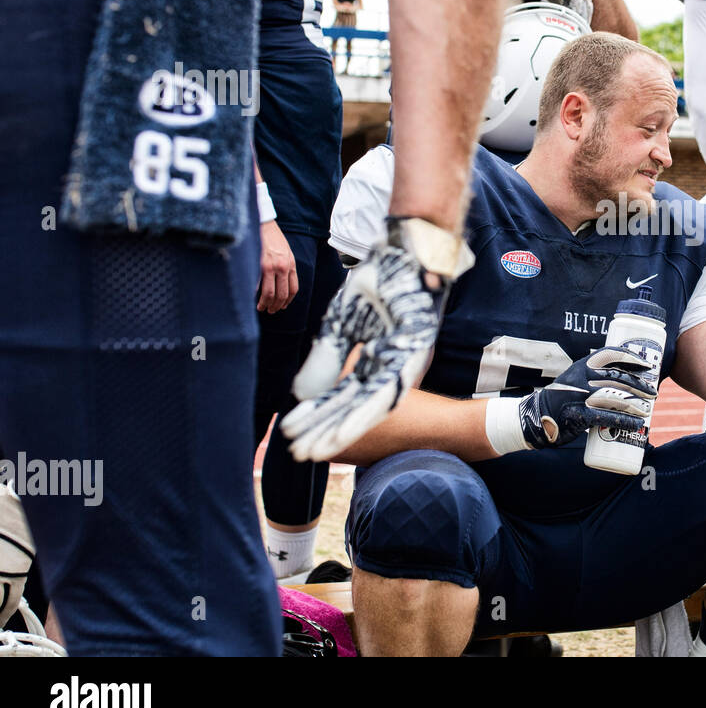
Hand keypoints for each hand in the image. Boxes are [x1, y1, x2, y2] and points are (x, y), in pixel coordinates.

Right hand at [258, 220, 298, 312]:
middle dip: (276, 306)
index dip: (288, 301)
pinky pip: (258, 285)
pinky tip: (252, 298)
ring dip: (266, 304)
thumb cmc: (272, 237)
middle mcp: (283, 267)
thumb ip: (285, 266)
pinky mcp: (259, 265)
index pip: (293, 289)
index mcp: (291, 264)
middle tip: (271, 311)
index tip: (282, 306)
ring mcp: (271, 267)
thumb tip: (281, 283)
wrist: (263, 223)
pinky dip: (255, 295)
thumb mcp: (285, 252)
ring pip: (270, 293)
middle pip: (282, 294)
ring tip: (262, 308)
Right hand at [279, 243, 445, 461]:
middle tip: (298, 453)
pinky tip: (345, 431)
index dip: (315, 414)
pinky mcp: (414, 358)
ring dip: (342, 429)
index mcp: (371, 358)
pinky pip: (387, 392)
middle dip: (324, 429)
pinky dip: (363, 413)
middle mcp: (386, 367)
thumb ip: (325, 357)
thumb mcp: (341, 324)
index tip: (289, 432)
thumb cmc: (378, 284)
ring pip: (369, 406)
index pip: (339, 393)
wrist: (406, 254)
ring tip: (317, 451)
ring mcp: (401, 364)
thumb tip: (299, 394)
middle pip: (352, 406)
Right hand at [492, 347, 657, 451]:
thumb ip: (595, 375)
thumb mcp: (576, 378)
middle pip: (618, 377)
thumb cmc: (563, 398)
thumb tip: (627, 376)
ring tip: (648, 409)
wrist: (536, 417)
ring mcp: (580, 397)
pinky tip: (637, 424)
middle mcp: (581, 378)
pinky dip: (625, 421)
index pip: (610, 354)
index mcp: (582, 365)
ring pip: (615, 397)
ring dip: (636, 404)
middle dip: (640, 385)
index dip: (631, 357)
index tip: (648, 366)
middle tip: (654, 393)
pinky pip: (607, 417)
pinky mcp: (579, 416)